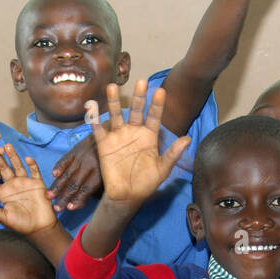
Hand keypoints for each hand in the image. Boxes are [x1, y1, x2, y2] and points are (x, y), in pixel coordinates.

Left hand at [0, 144, 60, 234]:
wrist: (39, 227)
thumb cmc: (21, 224)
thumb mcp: (4, 218)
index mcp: (3, 193)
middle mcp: (12, 185)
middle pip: (3, 169)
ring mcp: (24, 182)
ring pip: (17, 166)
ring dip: (13, 156)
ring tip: (7, 146)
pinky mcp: (37, 183)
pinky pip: (34, 171)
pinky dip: (32, 165)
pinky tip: (27, 158)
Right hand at [47, 135, 103, 211]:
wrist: (111, 136)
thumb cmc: (110, 162)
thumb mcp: (108, 176)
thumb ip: (96, 188)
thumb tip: (81, 203)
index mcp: (99, 174)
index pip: (86, 189)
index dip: (78, 199)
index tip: (69, 208)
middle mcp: (89, 165)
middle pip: (75, 184)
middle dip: (64, 197)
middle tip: (56, 208)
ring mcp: (81, 157)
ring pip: (67, 174)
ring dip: (57, 186)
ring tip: (49, 195)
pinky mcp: (75, 150)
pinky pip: (65, 159)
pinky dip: (59, 166)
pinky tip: (53, 175)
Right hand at [86, 80, 190, 207]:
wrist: (127, 196)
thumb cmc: (147, 183)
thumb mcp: (163, 169)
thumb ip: (173, 153)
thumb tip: (188, 139)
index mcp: (149, 136)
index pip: (155, 116)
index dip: (158, 104)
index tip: (161, 91)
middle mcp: (134, 132)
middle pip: (136, 110)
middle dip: (139, 97)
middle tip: (142, 82)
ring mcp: (119, 136)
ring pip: (116, 115)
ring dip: (114, 102)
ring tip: (113, 86)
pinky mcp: (105, 144)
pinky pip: (99, 129)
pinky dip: (94, 119)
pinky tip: (91, 107)